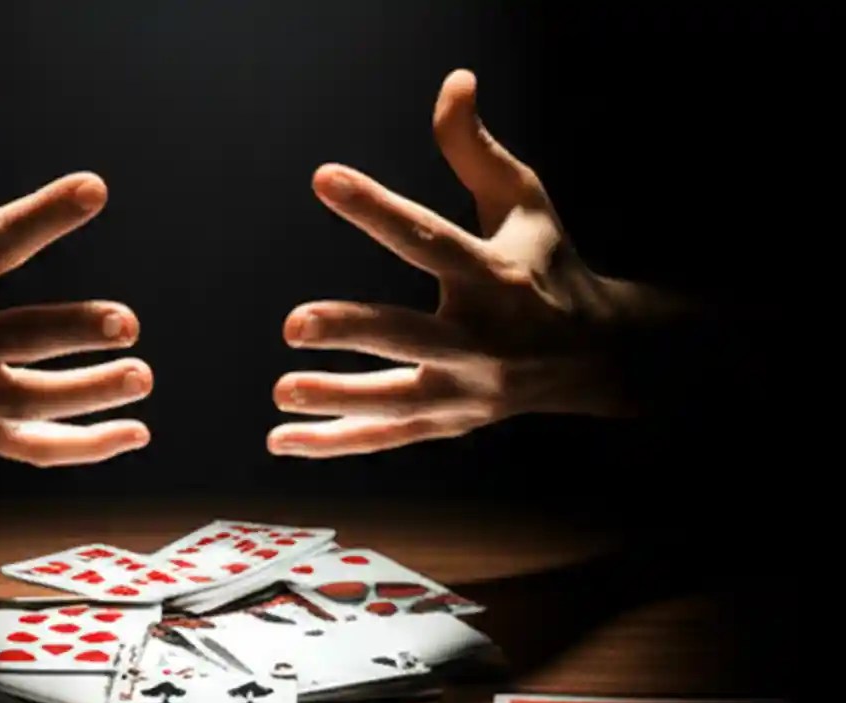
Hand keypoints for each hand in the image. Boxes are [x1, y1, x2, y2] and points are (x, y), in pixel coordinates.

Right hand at [0, 54, 151, 466]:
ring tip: (142, 377)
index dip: (46, 214)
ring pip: (29, 402)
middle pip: (16, 338)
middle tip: (126, 323)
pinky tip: (133, 433)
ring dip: (88, 395)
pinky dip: (80, 449)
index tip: (95, 188)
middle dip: (70, 333)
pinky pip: (27, 448)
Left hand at [269, 69, 684, 457]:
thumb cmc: (547, 266)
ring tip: (281, 391)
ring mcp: (465, 390)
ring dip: (336, 399)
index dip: (375, 208)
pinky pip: (387, 437)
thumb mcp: (522, 203)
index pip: (428, 238)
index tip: (324, 178)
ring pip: (394, 399)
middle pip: (409, 335)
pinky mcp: (449, 422)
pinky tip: (281, 439)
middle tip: (293, 325)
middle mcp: (480, 339)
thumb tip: (453, 82)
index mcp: (494, 276)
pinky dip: (335, 443)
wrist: (597, 356)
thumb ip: (475, 150)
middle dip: (353, 331)